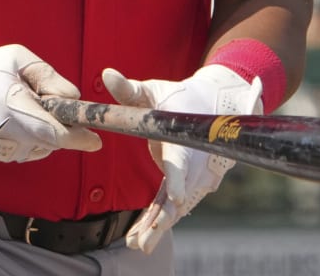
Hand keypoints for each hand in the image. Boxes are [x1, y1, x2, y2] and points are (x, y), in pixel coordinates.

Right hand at [0, 45, 100, 162]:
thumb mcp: (16, 59)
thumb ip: (48, 77)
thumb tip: (72, 97)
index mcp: (12, 109)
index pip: (55, 133)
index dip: (79, 138)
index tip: (96, 139)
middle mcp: (6, 135)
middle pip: (51, 142)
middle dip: (61, 126)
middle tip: (48, 102)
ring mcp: (0, 149)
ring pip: (41, 147)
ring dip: (45, 131)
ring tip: (25, 105)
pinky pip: (28, 149)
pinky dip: (32, 136)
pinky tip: (18, 117)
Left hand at [102, 64, 261, 252]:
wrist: (213, 105)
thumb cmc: (178, 96)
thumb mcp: (153, 90)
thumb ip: (129, 88)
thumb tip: (106, 74)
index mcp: (182, 136)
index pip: (182, 159)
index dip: (179, 178)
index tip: (177, 198)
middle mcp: (192, 160)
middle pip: (180, 193)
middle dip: (165, 216)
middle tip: (148, 236)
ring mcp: (192, 175)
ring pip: (176, 204)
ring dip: (159, 224)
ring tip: (140, 245)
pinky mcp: (186, 183)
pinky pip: (172, 205)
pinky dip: (159, 220)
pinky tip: (141, 238)